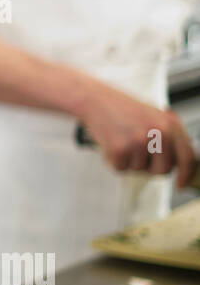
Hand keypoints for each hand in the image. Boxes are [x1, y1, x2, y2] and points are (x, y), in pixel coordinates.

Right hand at [78, 82, 196, 188]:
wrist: (96, 100)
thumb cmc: (123, 110)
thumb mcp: (154, 117)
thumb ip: (170, 138)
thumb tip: (180, 165)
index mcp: (171, 123)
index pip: (188, 156)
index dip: (186, 174)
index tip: (181, 184)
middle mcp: (159, 131)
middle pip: (163, 170)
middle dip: (150, 167)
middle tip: (137, 151)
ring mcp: (139, 140)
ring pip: (140, 170)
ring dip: (129, 161)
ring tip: (122, 140)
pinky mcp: (120, 148)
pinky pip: (121, 169)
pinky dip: (114, 161)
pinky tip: (112, 143)